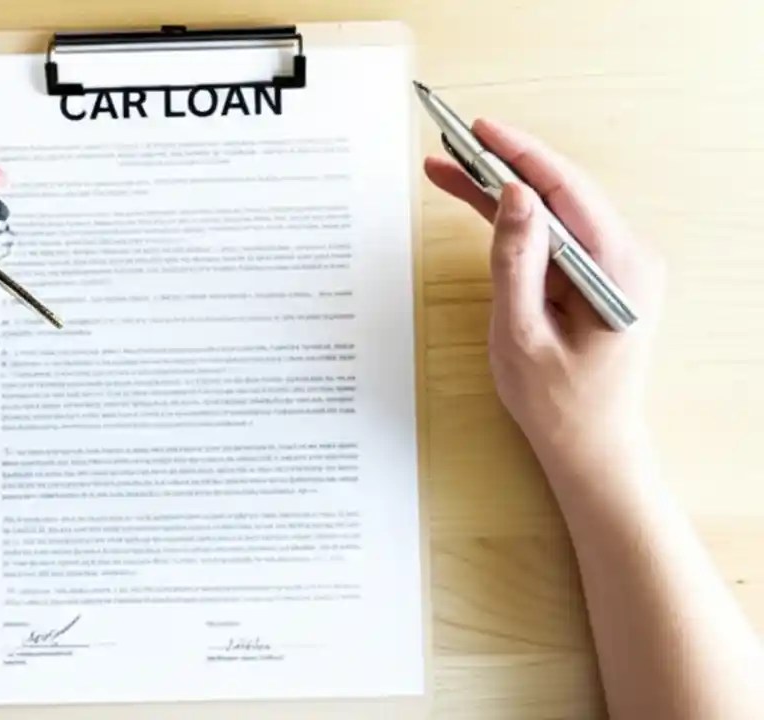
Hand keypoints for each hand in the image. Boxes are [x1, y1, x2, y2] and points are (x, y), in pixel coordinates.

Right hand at [425, 119, 664, 473]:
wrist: (587, 444)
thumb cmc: (557, 401)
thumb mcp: (522, 333)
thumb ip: (516, 261)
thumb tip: (515, 195)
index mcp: (619, 270)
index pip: (567, 190)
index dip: (521, 154)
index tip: (481, 129)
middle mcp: (625, 259)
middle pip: (558, 192)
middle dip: (503, 164)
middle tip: (453, 141)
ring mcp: (610, 266)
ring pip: (550, 210)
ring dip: (500, 189)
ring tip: (448, 166)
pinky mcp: (591, 276)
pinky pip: (550, 235)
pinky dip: (512, 220)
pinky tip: (476, 201)